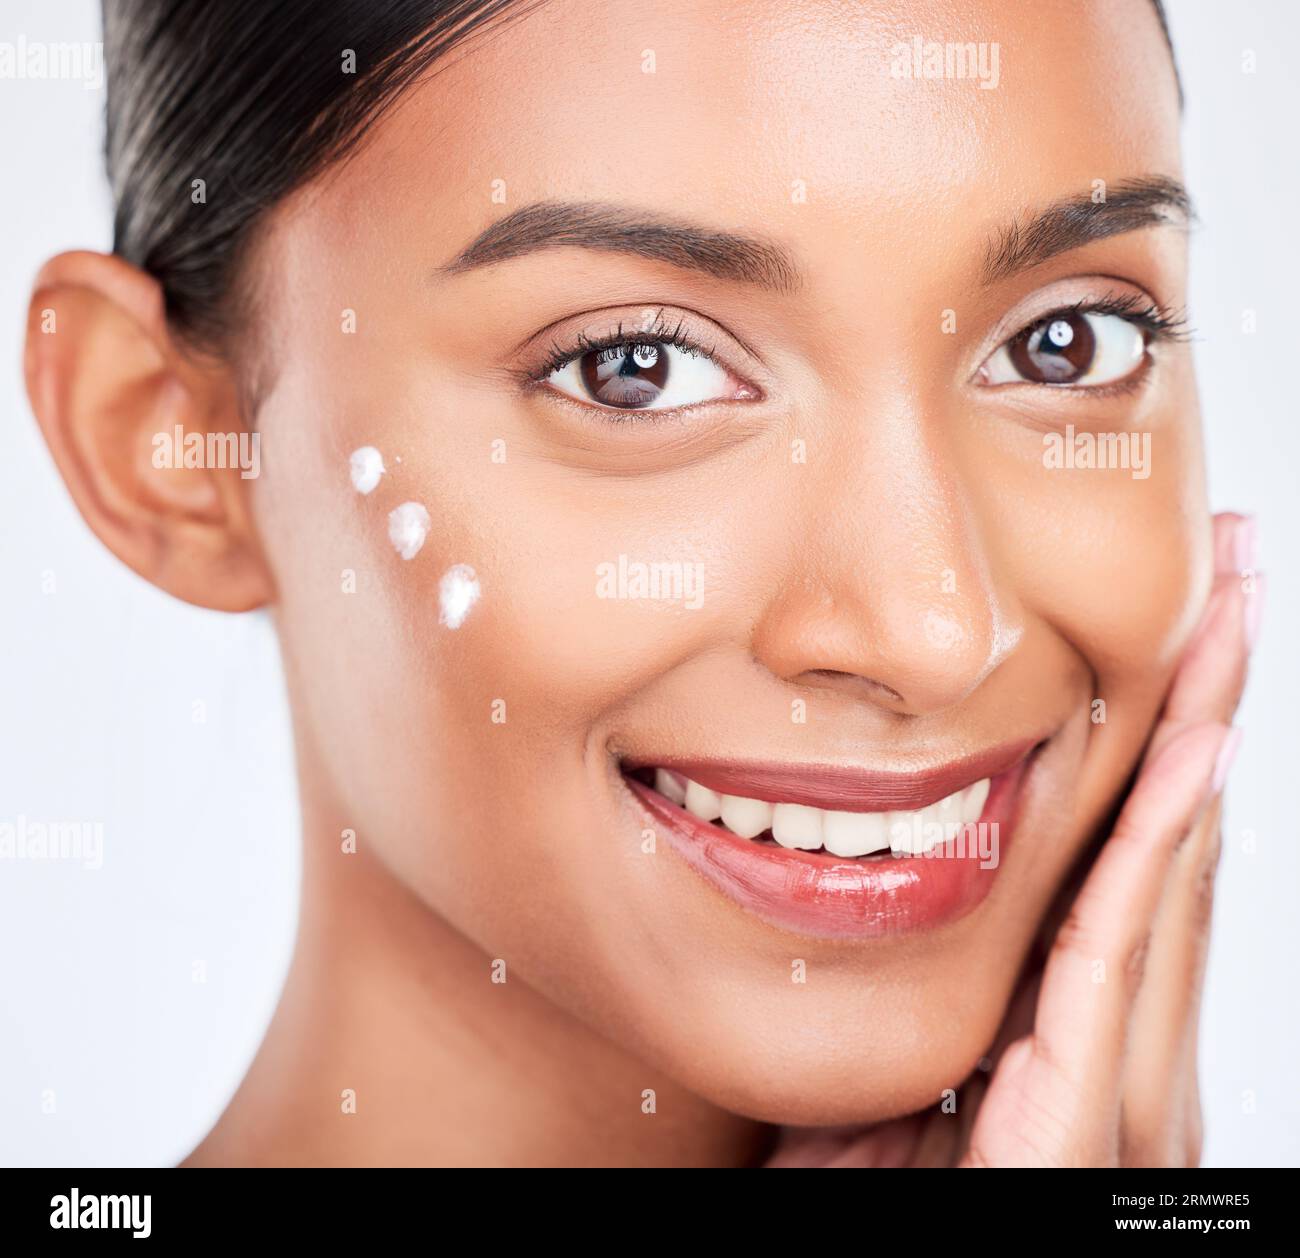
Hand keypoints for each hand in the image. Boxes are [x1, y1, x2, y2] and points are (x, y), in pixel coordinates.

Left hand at [765, 512, 1260, 1167]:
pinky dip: (1160, 843)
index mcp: (1071, 1017)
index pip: (1130, 855)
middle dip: (1205, 701)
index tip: (1181, 633)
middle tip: (1233, 577)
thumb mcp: (897, 1081)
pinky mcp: (1093, 1102)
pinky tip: (1190, 751)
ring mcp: (1121, 1070)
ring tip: (1231, 614)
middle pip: (1172, 840)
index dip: (1161, 741)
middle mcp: (1119, 1034)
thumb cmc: (878, 1200)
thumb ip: (930, 1004)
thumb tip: (899, 910)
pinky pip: (1124, 944)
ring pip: (1168, 871)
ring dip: (1199, 732)